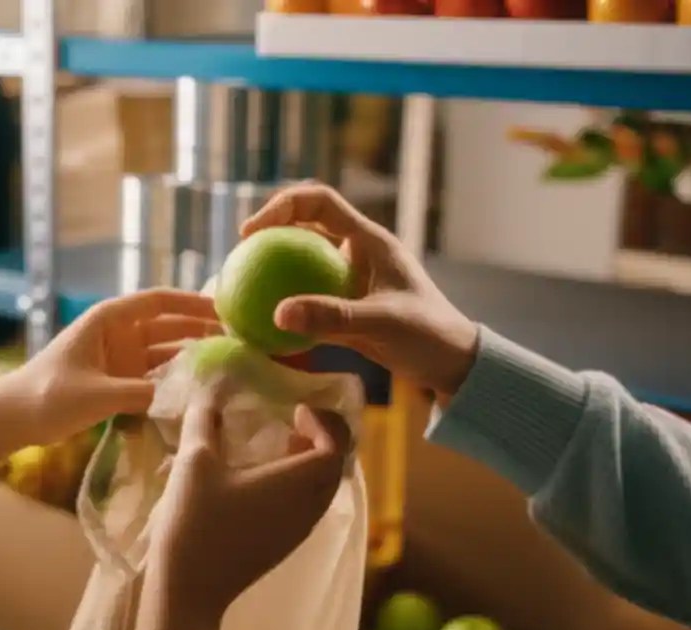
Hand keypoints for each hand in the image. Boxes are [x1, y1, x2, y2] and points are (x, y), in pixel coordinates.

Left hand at [17, 289, 221, 446]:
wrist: (14, 418)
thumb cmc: (48, 395)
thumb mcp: (98, 394)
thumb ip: (141, 393)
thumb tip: (184, 396)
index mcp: (109, 320)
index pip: (158, 301)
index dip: (192, 302)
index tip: (225, 307)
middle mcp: (119, 334)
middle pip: (168, 325)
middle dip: (201, 329)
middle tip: (240, 339)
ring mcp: (120, 358)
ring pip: (166, 351)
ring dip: (193, 355)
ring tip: (230, 362)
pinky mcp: (120, 382)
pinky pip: (156, 375)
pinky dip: (177, 379)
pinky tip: (203, 386)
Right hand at [151, 386, 349, 620]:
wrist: (189, 590)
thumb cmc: (195, 521)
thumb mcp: (195, 462)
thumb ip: (205, 420)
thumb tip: (210, 389)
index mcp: (298, 482)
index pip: (337, 445)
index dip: (324, 421)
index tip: (295, 409)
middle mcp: (309, 506)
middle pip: (337, 466)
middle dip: (323, 437)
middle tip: (293, 419)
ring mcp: (300, 529)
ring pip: (324, 487)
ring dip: (312, 460)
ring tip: (280, 444)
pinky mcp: (286, 543)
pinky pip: (309, 504)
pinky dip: (300, 482)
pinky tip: (264, 478)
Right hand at [240, 182, 479, 396]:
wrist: (454, 365)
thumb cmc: (429, 336)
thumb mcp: (381, 323)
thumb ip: (331, 317)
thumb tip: (277, 312)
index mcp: (369, 240)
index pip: (319, 202)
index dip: (281, 206)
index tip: (251, 232)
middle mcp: (355, 253)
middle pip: (303, 226)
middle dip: (268, 234)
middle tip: (236, 258)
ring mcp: (348, 280)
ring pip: (300, 262)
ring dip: (271, 269)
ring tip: (239, 288)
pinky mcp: (344, 307)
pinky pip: (305, 296)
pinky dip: (283, 302)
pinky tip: (259, 322)